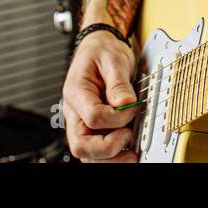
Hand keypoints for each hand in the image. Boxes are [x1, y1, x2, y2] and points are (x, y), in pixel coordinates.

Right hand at [61, 30, 140, 162]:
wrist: (98, 48)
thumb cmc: (102, 52)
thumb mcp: (113, 59)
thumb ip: (119, 83)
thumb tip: (127, 104)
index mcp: (77, 91)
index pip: (92, 116)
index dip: (116, 118)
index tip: (132, 107)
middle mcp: (74, 111)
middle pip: (80, 145)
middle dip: (107, 149)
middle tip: (128, 137)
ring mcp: (80, 122)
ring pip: (86, 154)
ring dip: (110, 159)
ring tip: (132, 153)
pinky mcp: (90, 128)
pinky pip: (95, 152)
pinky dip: (111, 156)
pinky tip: (127, 150)